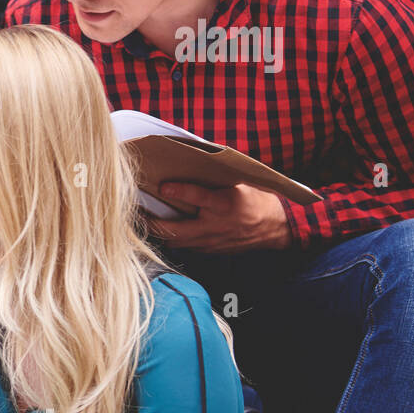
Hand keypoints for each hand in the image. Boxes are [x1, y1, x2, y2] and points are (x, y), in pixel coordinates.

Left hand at [148, 182, 290, 252]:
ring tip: (142, 220)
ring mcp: (211, 242)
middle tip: (136, 211)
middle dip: (152, 222)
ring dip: (158, 232)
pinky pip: (185, 246)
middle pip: (176, 229)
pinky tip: (161, 229)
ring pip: (175, 241)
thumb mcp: (241, 183)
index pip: (198, 196)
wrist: (277, 227)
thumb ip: (215, 178)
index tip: (162, 185)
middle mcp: (216, 226)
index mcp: (226, 204)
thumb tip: (190, 162)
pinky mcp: (210, 250)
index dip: (179, 190)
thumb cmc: (256, 200)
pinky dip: (171, 238)